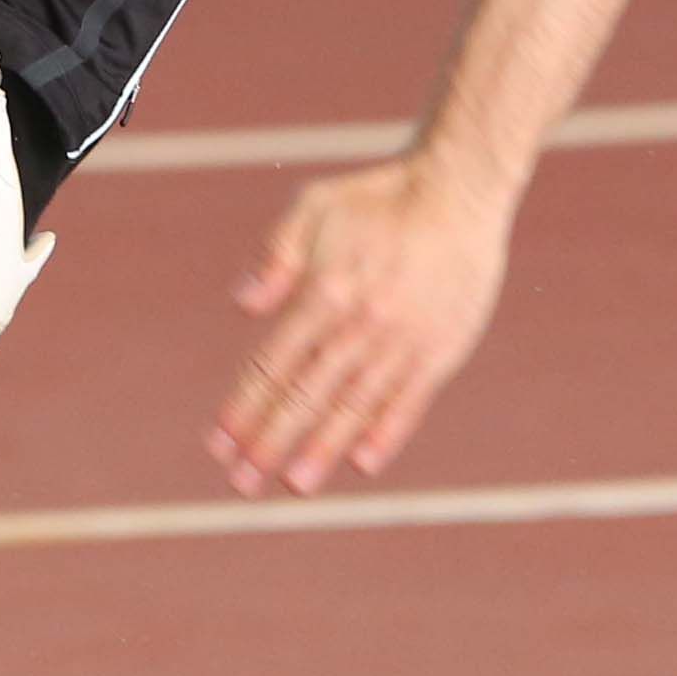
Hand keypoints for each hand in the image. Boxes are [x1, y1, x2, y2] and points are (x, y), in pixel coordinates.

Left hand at [211, 152, 515, 495]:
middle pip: (307, 394)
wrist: (457, 189)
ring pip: (355, 406)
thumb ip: (276, 255)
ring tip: (296, 486)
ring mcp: (403, 340)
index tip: (219, 444)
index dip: (244, 406)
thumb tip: (243, 306)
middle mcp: (360, 323)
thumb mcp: (313, 206)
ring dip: (322, 448)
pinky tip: (363, 462)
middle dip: (271, 442)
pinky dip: (386, 432)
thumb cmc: (376, 197)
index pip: (273, 364)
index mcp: (324, 291)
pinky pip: (410, 400)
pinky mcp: (441, 349)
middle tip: (242, 484)